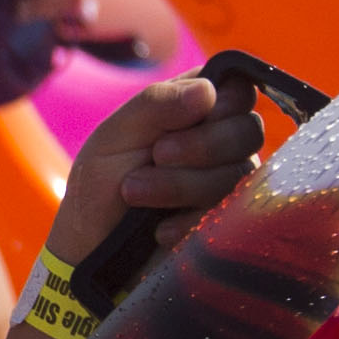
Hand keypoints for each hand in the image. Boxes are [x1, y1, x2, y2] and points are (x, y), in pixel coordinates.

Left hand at [45, 68, 264, 270]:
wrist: (91, 249)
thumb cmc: (101, 186)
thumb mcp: (115, 136)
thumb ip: (155, 104)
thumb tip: (206, 90)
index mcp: (197, 109)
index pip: (238, 90)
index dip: (220, 103)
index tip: (186, 118)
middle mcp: (221, 142)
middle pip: (247, 130)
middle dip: (200, 145)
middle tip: (156, 156)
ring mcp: (228, 182)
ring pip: (239, 172)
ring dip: (182, 183)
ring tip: (134, 192)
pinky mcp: (228, 221)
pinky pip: (232, 213)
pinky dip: (189, 219)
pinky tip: (158, 227)